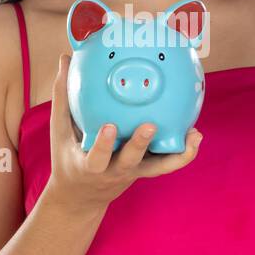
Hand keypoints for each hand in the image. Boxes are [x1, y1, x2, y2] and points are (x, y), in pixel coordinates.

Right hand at [41, 52, 203, 214]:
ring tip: (193, 134)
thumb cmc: (68, 156)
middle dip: (140, 145)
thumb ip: (63, 96)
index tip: (109, 127)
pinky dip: (183, 153)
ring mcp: (133, 173)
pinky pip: (166, 163)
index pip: (96, 158)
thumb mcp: (59, 131)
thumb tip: (65, 57)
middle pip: (130, 161)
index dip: (103, 145)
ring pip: (157, 167)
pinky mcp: (145, 171)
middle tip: (150, 125)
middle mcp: (113, 171)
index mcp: (90, 165)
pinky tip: (195, 134)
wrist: (80, 196)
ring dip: (177, 154)